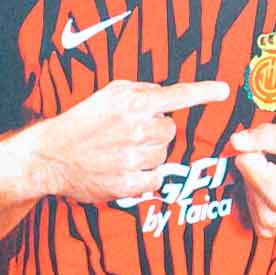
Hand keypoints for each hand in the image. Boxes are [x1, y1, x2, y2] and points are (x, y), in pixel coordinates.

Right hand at [27, 80, 208, 206]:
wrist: (51, 156)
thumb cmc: (80, 123)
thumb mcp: (108, 94)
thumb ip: (139, 92)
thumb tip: (165, 96)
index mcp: (133, 102)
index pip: (177, 95)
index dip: (204, 92)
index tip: (224, 91)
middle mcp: (136, 128)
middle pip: (170, 130)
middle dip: (156, 132)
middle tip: (131, 136)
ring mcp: (133, 158)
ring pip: (163, 154)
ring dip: (149, 154)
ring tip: (122, 153)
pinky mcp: (128, 183)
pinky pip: (156, 179)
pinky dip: (146, 176)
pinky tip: (125, 170)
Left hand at [228, 123, 275, 236]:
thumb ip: (264, 137)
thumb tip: (235, 141)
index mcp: (275, 193)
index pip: (242, 159)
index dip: (261, 148)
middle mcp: (268, 215)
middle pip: (244, 174)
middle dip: (263, 164)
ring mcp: (267, 225)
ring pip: (247, 187)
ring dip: (264, 177)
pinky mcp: (266, 229)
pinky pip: (252, 201)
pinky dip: (265, 191)